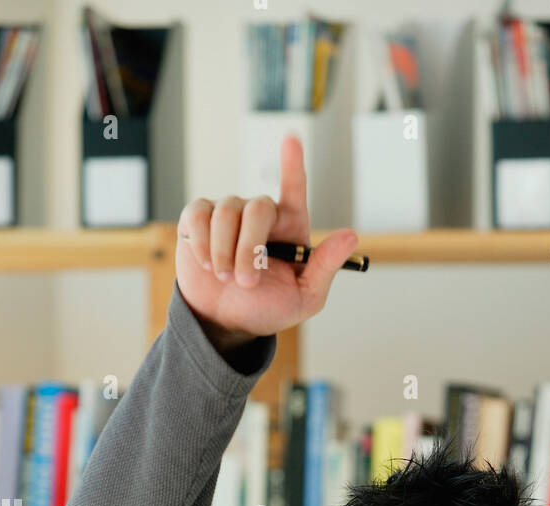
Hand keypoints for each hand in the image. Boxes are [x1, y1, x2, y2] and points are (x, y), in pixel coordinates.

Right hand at [175, 135, 358, 347]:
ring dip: (224, 251)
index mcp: (290, 227)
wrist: (227, 322)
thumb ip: (325, 266)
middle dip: (248, 246)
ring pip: (226, 212)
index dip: (293, 163)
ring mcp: (229, 214)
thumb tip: (351, 236)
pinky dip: (202, 243)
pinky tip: (205, 263)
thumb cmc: (267, 308)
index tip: (292, 139)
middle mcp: (260, 215)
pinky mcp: (199, 219)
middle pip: (257, 208)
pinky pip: (198, 214)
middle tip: (246, 281)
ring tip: (226, 278)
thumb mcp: (305, 296)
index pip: (294, 188)